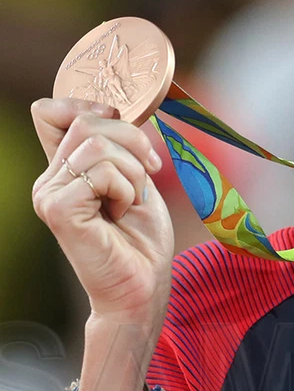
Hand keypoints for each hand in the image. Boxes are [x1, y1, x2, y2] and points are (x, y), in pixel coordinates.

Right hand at [30, 98, 172, 327]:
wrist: (142, 283)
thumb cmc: (141, 235)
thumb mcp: (134, 177)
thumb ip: (117, 146)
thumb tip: (115, 111)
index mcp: (62, 168)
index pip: (51, 111)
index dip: (89, 107)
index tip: (123, 126)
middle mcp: (48, 179)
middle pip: (87, 122)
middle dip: (133, 142)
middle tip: (147, 174)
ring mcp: (48, 195)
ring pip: (98, 146)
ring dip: (133, 171)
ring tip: (130, 201)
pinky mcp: (58, 210)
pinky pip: (103, 173)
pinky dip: (127, 190)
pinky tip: (121, 214)